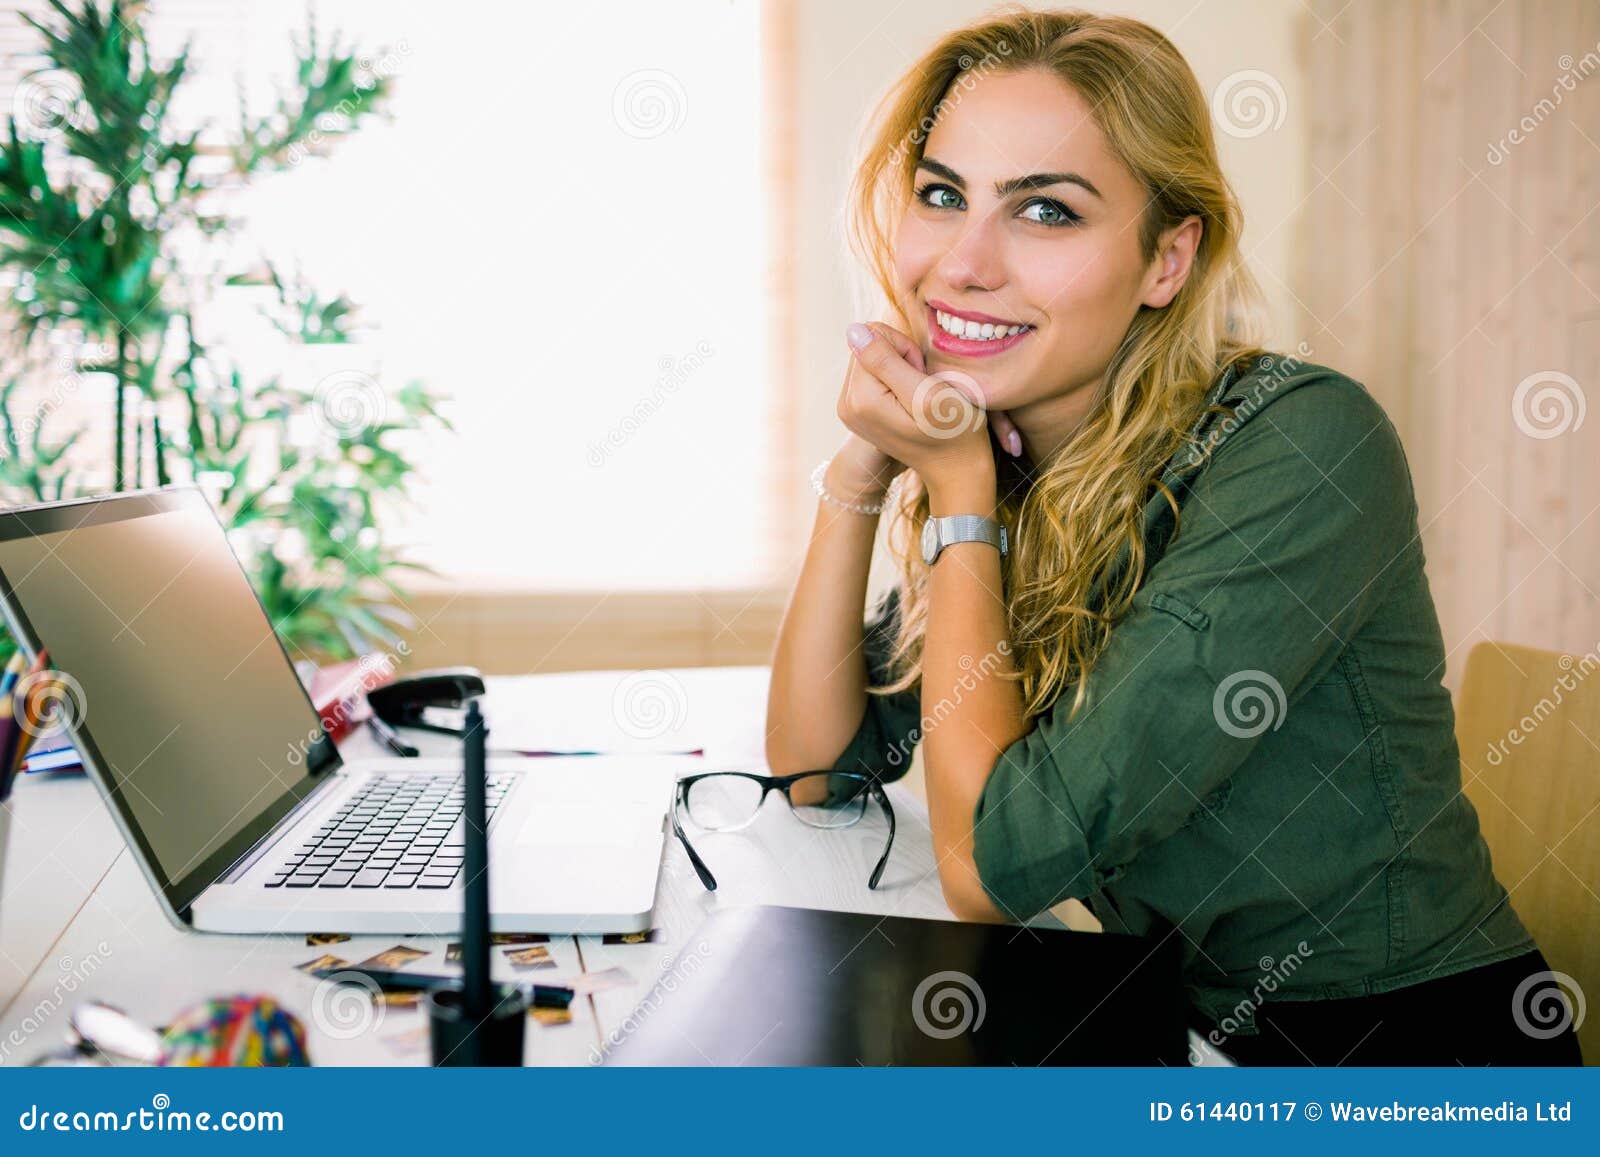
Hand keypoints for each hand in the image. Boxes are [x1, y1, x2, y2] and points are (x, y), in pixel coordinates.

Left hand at [836, 322, 1014, 509]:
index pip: (871, 337)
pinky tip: (911, 402)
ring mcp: (850, 409)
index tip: (921, 378)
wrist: (956, 469)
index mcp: (859, 398)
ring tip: (919, 396)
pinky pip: (873, 374)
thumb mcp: (926, 394)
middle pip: (867, 347)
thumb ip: (886, 360)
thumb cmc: (953, 431)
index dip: (905, 349)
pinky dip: (896, 380)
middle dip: (901, 358)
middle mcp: (846, 403)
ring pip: (871, 358)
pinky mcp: (858, 410)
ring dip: (901, 368)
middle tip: (922, 388)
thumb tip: (852, 329)